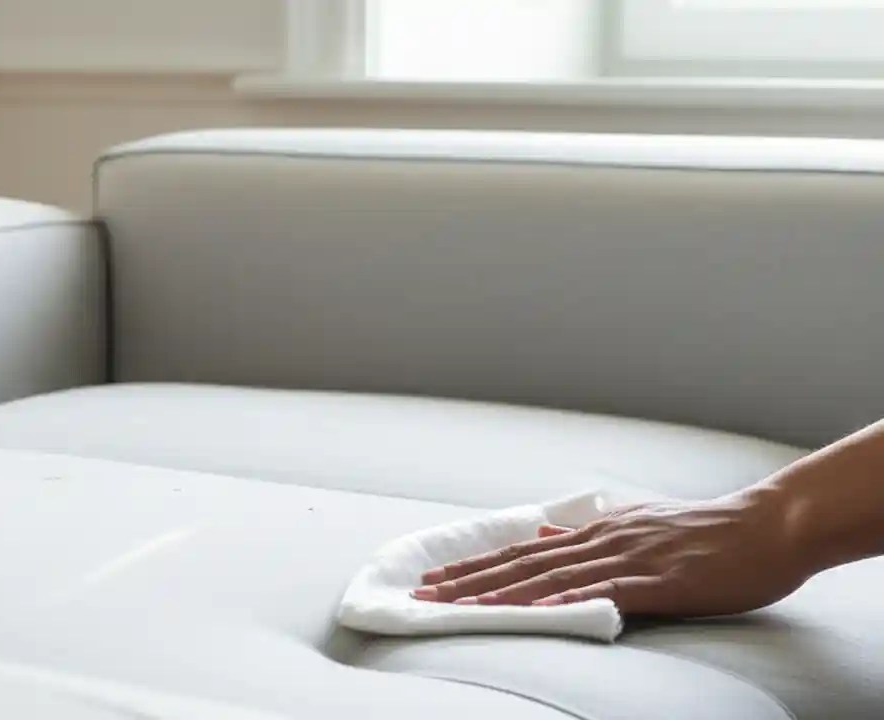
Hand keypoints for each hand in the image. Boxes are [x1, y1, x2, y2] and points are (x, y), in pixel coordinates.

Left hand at [412, 493, 813, 616]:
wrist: (766, 526)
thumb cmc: (707, 531)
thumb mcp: (639, 523)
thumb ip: (592, 532)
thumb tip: (549, 530)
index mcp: (597, 532)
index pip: (523, 551)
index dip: (477, 566)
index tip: (437, 578)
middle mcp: (601, 541)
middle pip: (523, 564)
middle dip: (471, 581)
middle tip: (426, 595)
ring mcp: (627, 558)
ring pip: (551, 578)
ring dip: (503, 593)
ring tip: (462, 606)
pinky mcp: (657, 580)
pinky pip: (603, 592)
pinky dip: (566, 601)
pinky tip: (536, 611)